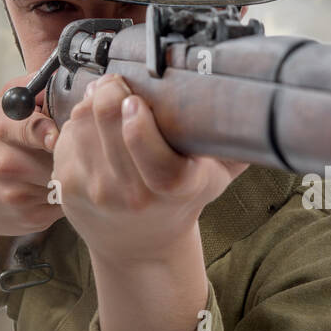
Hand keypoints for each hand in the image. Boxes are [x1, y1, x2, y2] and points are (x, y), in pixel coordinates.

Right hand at [0, 75, 63, 264]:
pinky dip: (65, 195)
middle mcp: (6, 163)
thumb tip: (62, 73)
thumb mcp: (0, 109)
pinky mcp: (30, 218)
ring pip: (66, 179)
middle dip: (69, 151)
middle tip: (69, 148)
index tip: (57, 134)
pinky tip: (51, 189)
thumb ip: (28, 89)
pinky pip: (65, 202)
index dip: (50, 130)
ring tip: (57, 167)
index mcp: (1, 130)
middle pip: (59, 156)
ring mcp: (17, 194)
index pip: (32, 128)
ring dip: (70, 173)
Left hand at [47, 73, 247, 269]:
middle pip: (105, 120)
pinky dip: (79, 120)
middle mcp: (132, 195)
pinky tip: (94, 125)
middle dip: (111, 90)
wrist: (139, 246)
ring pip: (82, 121)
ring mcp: (96, 191)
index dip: (138, 124)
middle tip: (121, 84)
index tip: (138, 101)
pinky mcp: (67, 186)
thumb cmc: (179, 202)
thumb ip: (236, 145)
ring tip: (109, 100)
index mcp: (174, 189)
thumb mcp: (215, 177)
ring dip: (93, 101)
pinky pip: (67, 134)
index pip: (152, 159)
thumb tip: (263, 102)